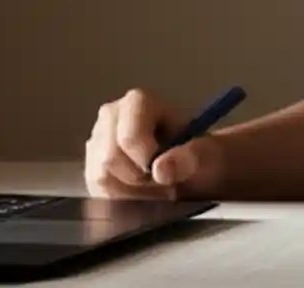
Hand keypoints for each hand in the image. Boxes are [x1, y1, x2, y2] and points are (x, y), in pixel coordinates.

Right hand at [84, 88, 224, 199]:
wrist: (196, 167)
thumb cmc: (203, 155)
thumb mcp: (211, 154)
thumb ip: (192, 157)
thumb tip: (161, 170)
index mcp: (138, 103)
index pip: (129, 137)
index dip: (145, 160)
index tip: (164, 173)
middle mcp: (111, 116)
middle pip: (110, 158)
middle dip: (139, 181)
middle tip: (164, 184)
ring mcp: (98, 140)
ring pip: (100, 177)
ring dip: (131, 192)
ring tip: (154, 188)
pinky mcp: (92, 165)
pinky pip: (95, 191)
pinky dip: (120, 200)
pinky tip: (140, 194)